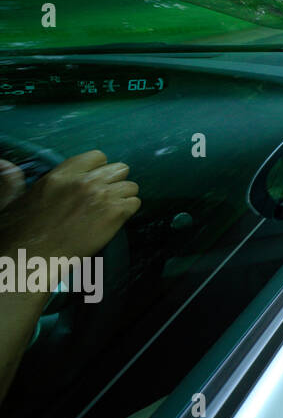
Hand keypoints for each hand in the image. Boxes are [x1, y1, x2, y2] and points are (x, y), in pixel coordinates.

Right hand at [0, 150, 139, 258]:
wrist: (31, 260)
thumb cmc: (19, 234)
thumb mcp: (13, 201)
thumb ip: (13, 181)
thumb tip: (5, 163)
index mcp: (61, 175)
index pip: (97, 157)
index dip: (98, 169)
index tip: (93, 181)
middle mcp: (84, 181)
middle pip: (120, 168)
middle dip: (115, 182)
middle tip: (104, 198)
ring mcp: (101, 197)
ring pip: (131, 186)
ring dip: (123, 197)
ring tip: (109, 211)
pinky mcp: (114, 215)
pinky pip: (134, 204)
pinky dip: (128, 211)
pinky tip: (115, 220)